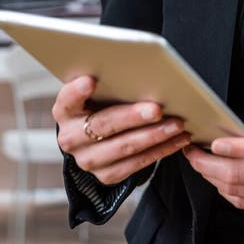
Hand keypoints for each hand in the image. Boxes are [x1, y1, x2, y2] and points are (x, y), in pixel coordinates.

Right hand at [53, 75, 190, 183]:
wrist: (95, 138)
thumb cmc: (102, 103)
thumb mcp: (98, 92)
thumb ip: (109, 82)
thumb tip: (140, 68)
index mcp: (65, 111)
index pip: (67, 100)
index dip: (76, 92)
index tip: (90, 80)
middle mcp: (71, 138)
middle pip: (103, 125)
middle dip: (133, 117)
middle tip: (157, 109)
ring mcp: (88, 160)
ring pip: (125, 147)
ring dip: (155, 135)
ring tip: (177, 124)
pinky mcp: (106, 175)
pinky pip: (137, 164)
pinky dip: (161, 150)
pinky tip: (178, 139)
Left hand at [182, 108, 243, 214]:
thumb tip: (228, 135)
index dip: (232, 148)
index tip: (211, 144)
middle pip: (242, 175)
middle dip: (210, 166)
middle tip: (193, 154)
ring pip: (239, 192)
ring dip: (214, 179)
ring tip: (202, 164)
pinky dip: (227, 192)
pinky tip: (218, 179)